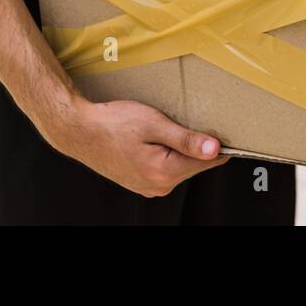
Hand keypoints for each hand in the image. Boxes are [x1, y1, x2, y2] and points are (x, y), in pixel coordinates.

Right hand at [47, 96, 230, 196]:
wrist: (80, 130)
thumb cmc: (114, 123)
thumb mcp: (154, 124)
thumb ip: (186, 139)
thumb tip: (215, 149)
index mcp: (164, 173)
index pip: (208, 161)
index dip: (219, 143)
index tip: (225, 128)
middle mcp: (158, 185)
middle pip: (194, 163)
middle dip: (197, 144)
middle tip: (188, 119)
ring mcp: (149, 186)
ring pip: (180, 165)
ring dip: (180, 148)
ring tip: (166, 127)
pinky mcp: (141, 182)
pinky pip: (165, 167)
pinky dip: (167, 153)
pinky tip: (155, 138)